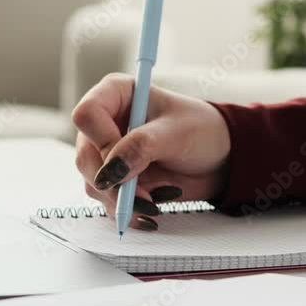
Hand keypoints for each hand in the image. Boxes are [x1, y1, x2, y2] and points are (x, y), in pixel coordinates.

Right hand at [72, 73, 230, 230]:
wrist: (220, 159)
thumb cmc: (202, 131)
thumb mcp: (176, 133)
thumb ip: (141, 147)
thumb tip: (110, 172)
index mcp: (116, 94)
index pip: (87, 115)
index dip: (103, 141)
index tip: (127, 161)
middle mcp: (106, 123)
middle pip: (85, 157)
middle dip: (114, 183)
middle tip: (144, 195)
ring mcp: (108, 154)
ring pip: (94, 184)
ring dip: (125, 200)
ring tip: (158, 198)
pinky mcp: (116, 179)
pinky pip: (107, 201)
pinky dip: (129, 210)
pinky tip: (154, 208)